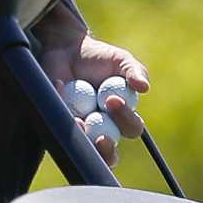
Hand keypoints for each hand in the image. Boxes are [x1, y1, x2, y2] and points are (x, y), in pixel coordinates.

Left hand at [42, 33, 149, 162]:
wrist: (66, 50)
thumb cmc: (98, 57)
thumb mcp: (120, 60)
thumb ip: (135, 71)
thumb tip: (144, 87)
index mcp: (122, 116)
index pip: (131, 128)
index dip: (125, 120)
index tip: (113, 100)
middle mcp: (103, 128)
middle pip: (110, 153)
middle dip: (107, 148)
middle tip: (100, 136)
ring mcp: (81, 130)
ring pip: (85, 151)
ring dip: (83, 143)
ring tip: (78, 123)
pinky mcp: (59, 127)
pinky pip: (61, 134)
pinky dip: (61, 122)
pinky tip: (61, 99)